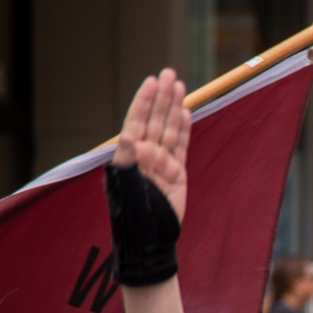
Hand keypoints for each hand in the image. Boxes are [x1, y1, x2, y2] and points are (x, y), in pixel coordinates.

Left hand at [115, 69, 189, 223]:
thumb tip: (131, 139)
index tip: (152, 82)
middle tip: (169, 73)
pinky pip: (181, 146)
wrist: (150, 239)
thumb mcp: (127, 187)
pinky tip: (185, 112)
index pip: (136, 122)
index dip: (144, 102)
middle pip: (154, 120)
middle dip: (161, 97)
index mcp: (128, 156)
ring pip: (168, 130)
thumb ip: (128, 162)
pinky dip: (183, 130)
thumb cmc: (133, 214)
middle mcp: (144, 155)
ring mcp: (162, 163)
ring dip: (173, 108)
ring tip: (179, 86)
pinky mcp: (177, 173)